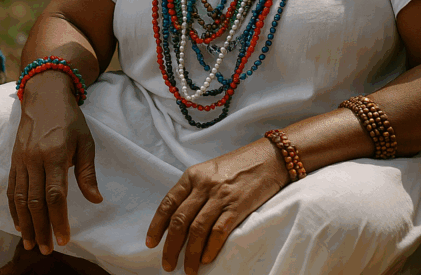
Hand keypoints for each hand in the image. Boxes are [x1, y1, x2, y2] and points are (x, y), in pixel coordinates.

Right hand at [7, 72, 103, 255]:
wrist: (45, 95)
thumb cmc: (70, 119)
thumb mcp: (85, 142)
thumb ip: (87, 173)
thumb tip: (96, 200)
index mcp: (55, 155)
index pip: (55, 195)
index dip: (58, 220)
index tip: (64, 239)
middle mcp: (35, 159)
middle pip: (35, 202)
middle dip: (41, 228)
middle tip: (46, 250)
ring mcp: (21, 160)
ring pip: (20, 198)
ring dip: (25, 224)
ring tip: (31, 243)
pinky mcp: (14, 159)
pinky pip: (11, 188)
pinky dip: (13, 209)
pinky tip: (19, 223)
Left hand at [145, 139, 288, 273]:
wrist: (269, 157)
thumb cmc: (238, 166)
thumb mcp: (209, 171)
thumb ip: (194, 190)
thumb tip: (179, 218)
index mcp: (192, 176)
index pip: (168, 203)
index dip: (157, 226)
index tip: (151, 243)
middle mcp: (203, 185)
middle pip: (180, 220)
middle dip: (171, 246)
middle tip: (167, 264)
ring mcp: (220, 195)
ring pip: (197, 229)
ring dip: (190, 253)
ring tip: (188, 269)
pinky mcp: (237, 206)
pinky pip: (219, 230)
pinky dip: (210, 247)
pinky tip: (206, 259)